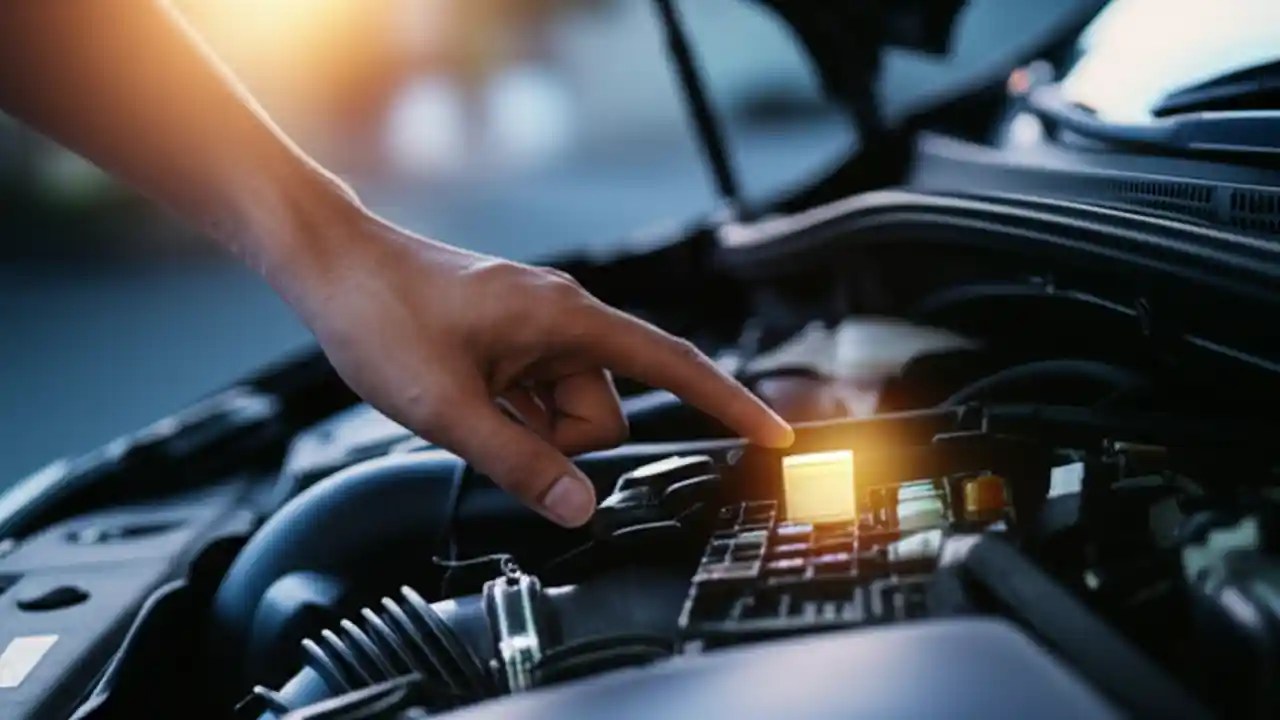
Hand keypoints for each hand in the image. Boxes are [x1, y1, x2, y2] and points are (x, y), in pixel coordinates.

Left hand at [265, 201, 792, 527]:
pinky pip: (534, 398)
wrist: (332, 267)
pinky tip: (458, 391)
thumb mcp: (447, 408)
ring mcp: (537, 331)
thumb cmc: (383, 314)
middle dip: (551, 439)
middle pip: (600, 413)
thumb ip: (519, 464)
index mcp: (568, 320)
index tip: (772, 434)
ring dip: (521, 427)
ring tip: (461, 399)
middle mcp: (564, 319)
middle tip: (483, 419)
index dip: (728, 403)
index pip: (672, 366)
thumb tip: (579, 507)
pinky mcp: (512, 341)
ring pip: (564, 413)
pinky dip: (505, 412)